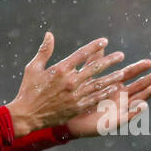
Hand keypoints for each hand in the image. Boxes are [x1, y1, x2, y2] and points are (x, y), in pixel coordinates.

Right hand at [6, 33, 128, 134]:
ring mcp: (75, 95)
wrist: (27, 115)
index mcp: (60, 69)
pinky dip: (104, 93)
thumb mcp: (33, 68)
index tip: (105, 41)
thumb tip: (50, 34)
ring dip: (112, 77)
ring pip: (98, 84)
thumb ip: (44, 51)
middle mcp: (70, 81)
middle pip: (94, 68)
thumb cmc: (28, 90)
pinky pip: (94, 99)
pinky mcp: (76, 107)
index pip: (81, 54)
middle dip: (109, 61)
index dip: (94, 46)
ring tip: (123, 73)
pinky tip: (113, 89)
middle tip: (121, 55)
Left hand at [65, 60, 150, 137]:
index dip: (140, 69)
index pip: (130, 75)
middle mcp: (120, 97)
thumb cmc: (79, 99)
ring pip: (136, 102)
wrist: (70, 119)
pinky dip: (135, 112)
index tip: (150, 62)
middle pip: (138, 87)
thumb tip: (99, 47)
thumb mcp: (88, 79)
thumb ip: (94, 63)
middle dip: (149, 80)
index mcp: (115, 86)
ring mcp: (119, 110)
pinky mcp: (114, 122)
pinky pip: (127, 117)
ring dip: (145, 95)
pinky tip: (142, 106)